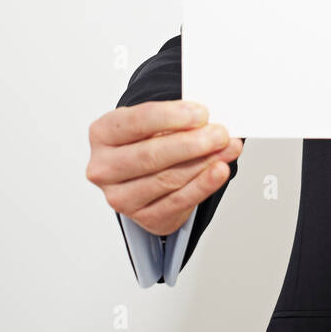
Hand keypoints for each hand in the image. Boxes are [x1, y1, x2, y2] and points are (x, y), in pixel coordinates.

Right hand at [86, 100, 243, 235]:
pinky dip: (203, 185)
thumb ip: (177, 119)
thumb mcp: (155, 121)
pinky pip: (178, 201)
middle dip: (191, 144)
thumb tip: (209, 120)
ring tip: (228, 148)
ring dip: (203, 163)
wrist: (143, 170)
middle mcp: (104, 168)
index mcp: (102, 134)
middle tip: (220, 134)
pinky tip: (219, 171)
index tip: (201, 113)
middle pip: (150, 155)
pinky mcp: (143, 217)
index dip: (170, 117)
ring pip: (167, 179)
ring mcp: (120, 197)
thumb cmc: (149, 138)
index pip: (136, 122)